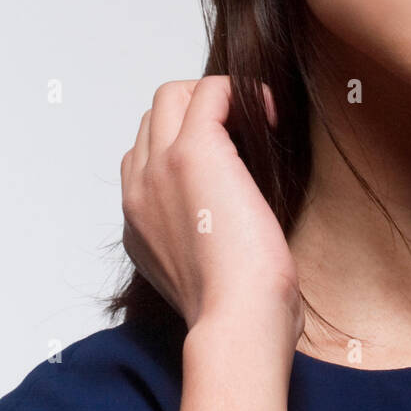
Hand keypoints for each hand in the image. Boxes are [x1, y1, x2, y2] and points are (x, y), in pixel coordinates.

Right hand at [119, 77, 302, 351]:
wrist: (237, 320)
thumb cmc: (239, 309)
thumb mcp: (207, 271)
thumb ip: (204, 238)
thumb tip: (235, 219)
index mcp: (138, 220)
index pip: (144, 152)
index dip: (186, 140)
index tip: (233, 156)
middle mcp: (139, 189)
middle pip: (155, 115)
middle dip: (199, 109)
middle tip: (247, 131)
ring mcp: (160, 167)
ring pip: (174, 94)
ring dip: (217, 96)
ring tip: (257, 121)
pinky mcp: (193, 152)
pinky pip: (211, 90)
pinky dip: (243, 92)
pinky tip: (272, 117)